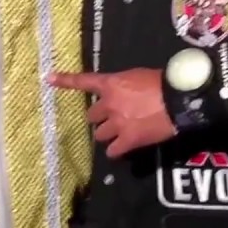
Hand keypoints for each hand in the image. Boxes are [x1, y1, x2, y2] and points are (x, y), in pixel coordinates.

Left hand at [48, 69, 175, 158]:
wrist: (179, 100)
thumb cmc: (163, 83)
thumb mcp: (139, 76)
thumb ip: (126, 85)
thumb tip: (126, 93)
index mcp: (111, 84)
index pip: (83, 81)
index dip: (64, 80)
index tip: (48, 79)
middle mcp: (109, 104)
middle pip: (91, 115)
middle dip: (100, 117)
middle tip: (112, 117)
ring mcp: (117, 124)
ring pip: (99, 134)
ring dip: (107, 133)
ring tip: (118, 133)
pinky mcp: (128, 140)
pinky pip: (112, 151)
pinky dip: (115, 151)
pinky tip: (121, 149)